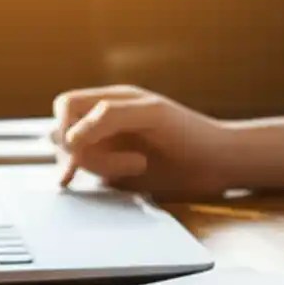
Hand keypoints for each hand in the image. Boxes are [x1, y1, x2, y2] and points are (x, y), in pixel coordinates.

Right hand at [51, 85, 230, 196]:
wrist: (218, 164)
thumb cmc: (190, 132)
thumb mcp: (151, 114)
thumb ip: (109, 117)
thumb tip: (70, 137)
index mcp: (112, 100)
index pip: (66, 105)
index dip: (66, 124)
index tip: (84, 144)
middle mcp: (106, 123)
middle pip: (64, 133)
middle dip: (84, 151)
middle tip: (129, 161)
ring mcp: (109, 149)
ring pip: (74, 156)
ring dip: (95, 166)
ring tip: (136, 168)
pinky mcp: (116, 175)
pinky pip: (88, 176)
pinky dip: (86, 179)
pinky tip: (86, 184)